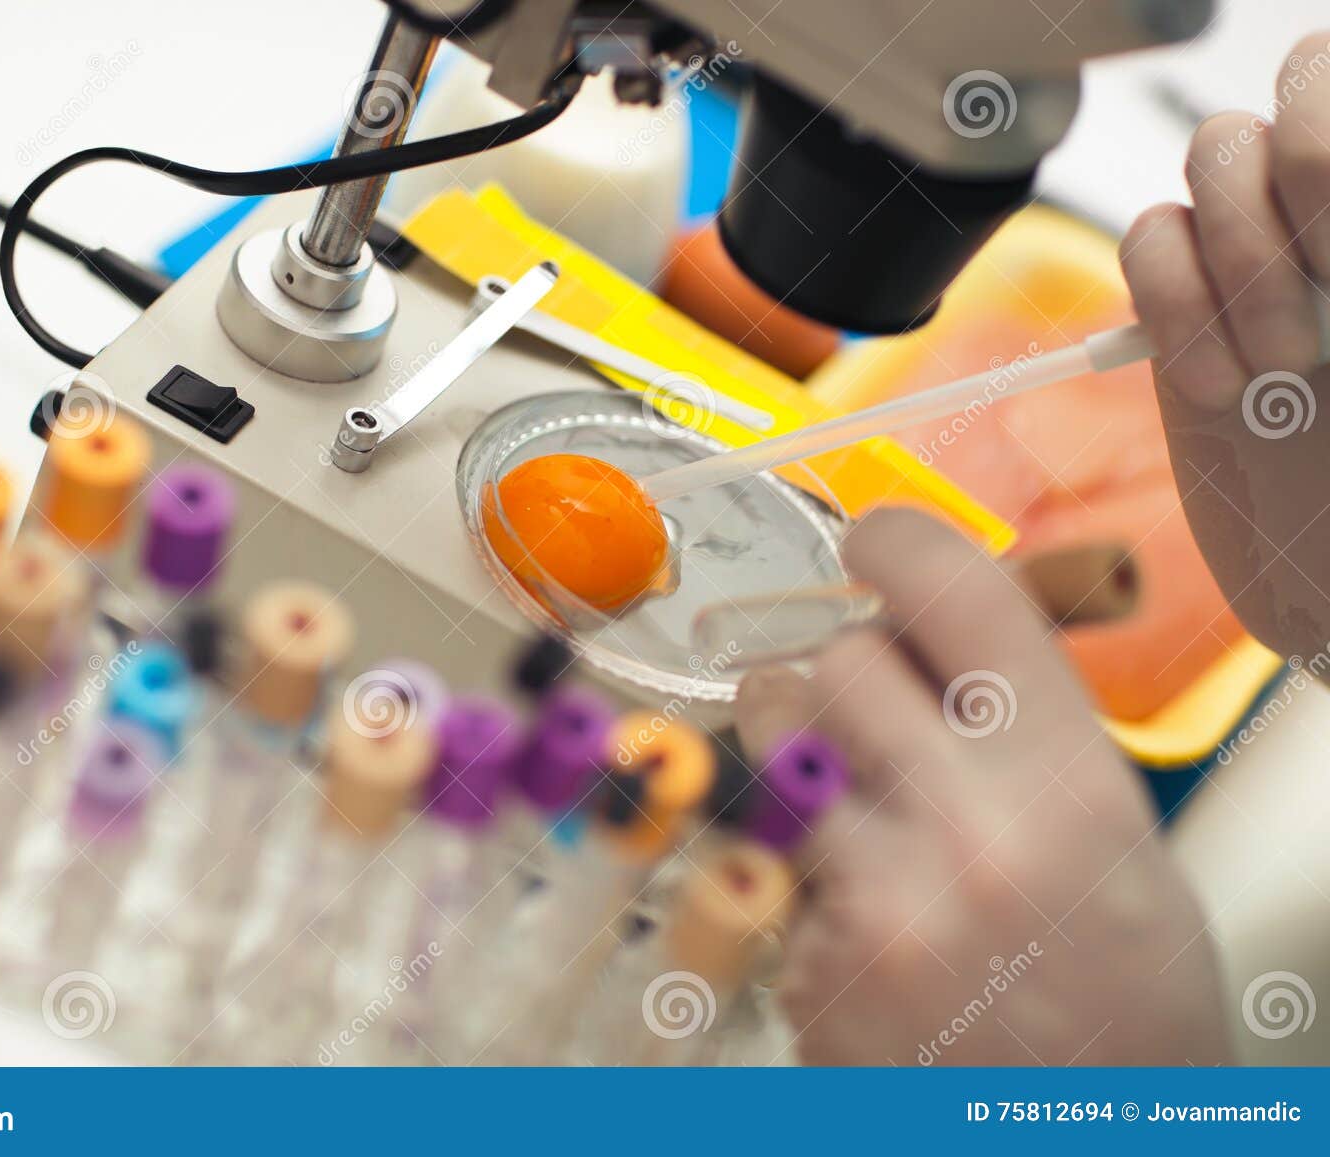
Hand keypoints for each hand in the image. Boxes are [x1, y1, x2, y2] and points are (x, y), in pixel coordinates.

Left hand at [737, 508, 1230, 1064]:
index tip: (875, 543)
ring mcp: (874, 900)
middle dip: (841, 672)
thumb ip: (1024, 723)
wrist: (1090, 1139)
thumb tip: (925, 622)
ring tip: (846, 802)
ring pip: (772, 739)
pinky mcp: (805, 961)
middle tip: (864, 712)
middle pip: (836, 659)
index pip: (956, 590)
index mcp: (1068, 782)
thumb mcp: (1114, 840)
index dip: (900, 543)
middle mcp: (967, 828)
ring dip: (793, 747)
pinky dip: (789, 860)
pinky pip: (762, 850)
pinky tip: (852, 909)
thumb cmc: (1115, 996)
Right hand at [1120, 33, 1329, 659]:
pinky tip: (1216, 385)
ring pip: (1213, 156)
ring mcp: (1264, 256)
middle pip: (1292, 91)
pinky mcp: (1188, 309)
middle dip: (1297, 185)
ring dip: (1238, 261)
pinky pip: (1148, 239)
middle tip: (1320, 299)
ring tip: (1278, 365)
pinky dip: (1171, 306)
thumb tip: (1318, 222)